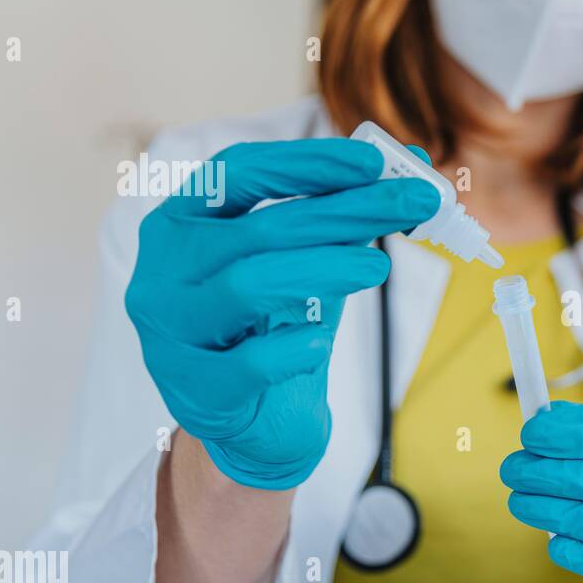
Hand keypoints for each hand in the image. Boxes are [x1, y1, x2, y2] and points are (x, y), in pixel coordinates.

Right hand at [126, 138, 439, 488]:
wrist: (253, 422)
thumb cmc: (275, 327)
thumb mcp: (307, 264)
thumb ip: (348, 215)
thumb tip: (418, 167)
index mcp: (182, 222)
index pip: (239, 172)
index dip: (306, 162)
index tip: (373, 161)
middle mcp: (164, 269)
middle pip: (259, 228)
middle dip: (343, 211)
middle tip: (410, 204)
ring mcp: (169, 329)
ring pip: (248, 285)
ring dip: (323, 269)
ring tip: (379, 267)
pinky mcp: (194, 388)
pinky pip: (247, 363)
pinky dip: (291, 348)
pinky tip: (321, 342)